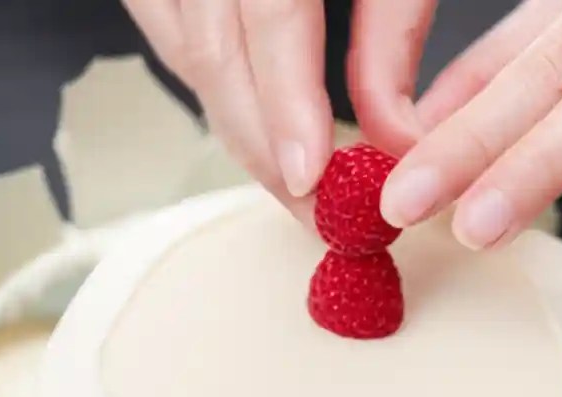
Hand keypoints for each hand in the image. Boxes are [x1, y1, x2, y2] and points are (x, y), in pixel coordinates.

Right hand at [121, 0, 438, 221]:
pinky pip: (167, 29)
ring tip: (294, 181)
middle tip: (315, 213)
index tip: (310, 178)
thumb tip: (393, 140)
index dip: (283, 103)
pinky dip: (211, 83)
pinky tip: (255, 121)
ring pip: (181, 49)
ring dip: (234, 124)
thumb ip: (394, 30)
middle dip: (259, 143)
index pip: (265, 12)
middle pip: (209, 47)